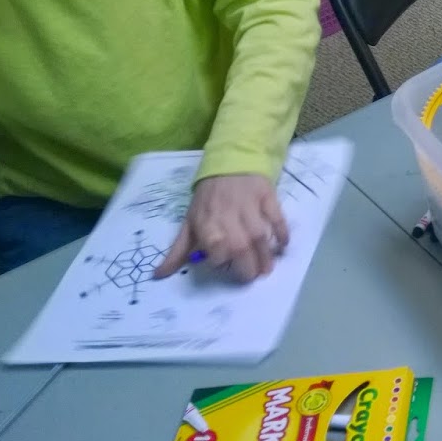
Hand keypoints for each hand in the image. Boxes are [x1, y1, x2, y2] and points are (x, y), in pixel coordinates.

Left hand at [155, 174, 286, 282]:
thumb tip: (158, 276)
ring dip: (265, 255)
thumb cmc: (208, 199)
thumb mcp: (189, 222)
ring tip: (267, 270)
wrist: (230, 163)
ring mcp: (250, 205)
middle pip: (240, 245)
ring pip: (259, 234)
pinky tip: (282, 246)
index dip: (221, 260)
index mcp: (206, 222)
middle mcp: (228, 215)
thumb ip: (178, 251)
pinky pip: (277, 218)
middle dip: (247, 266)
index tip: (225, 267)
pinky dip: (281, 233)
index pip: (215, 247)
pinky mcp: (267, 196)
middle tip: (251, 277)